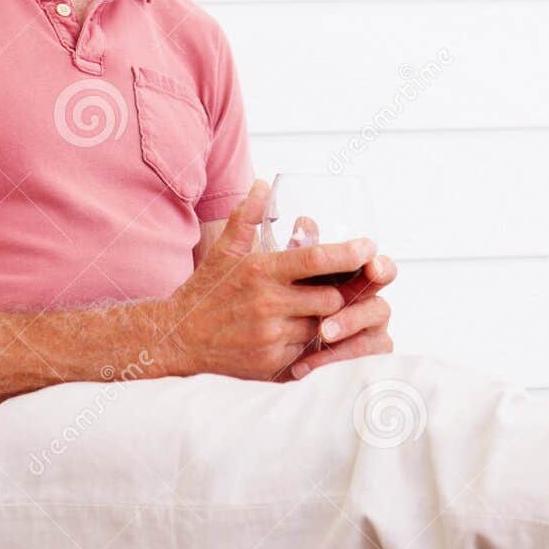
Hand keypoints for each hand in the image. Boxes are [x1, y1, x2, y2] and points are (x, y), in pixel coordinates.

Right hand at [159, 179, 375, 380]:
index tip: (370, 247)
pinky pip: (310, 353)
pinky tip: (303, 333)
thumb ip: (247, 215)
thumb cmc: (207, 289)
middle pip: (331, 299)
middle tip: (339, 287)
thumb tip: (263, 183)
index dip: (349, 254)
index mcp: (261, 271)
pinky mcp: (272, 364)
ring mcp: (271, 337)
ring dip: (326, 319)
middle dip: (338, 293)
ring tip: (319, 310)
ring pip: (323, 327)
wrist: (179, 336)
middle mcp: (268, 304)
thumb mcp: (225, 249)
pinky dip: (312, 343)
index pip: (316, 260)